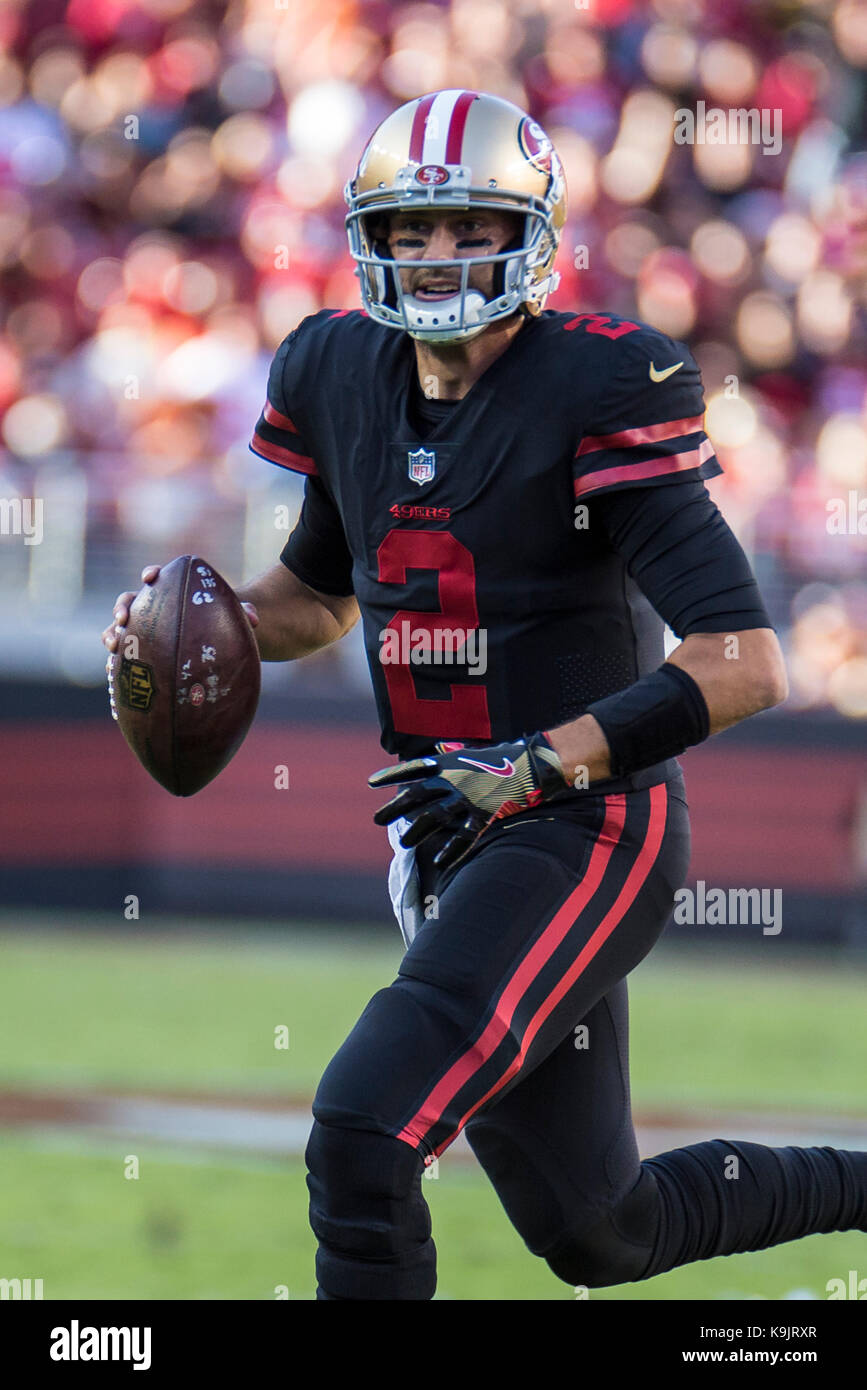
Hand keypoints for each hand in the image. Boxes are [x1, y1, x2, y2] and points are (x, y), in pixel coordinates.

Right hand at [101, 565, 258, 658]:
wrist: (210, 641)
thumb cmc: (219, 623)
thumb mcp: (232, 617)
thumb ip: (242, 614)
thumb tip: (255, 620)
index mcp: (170, 592)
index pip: (157, 577)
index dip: (151, 574)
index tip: (151, 577)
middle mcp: (150, 609)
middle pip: (128, 601)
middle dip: (122, 607)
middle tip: (123, 618)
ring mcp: (141, 630)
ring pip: (119, 627)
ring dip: (112, 632)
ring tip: (114, 644)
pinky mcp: (138, 650)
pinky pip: (123, 653)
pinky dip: (116, 660)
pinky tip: (113, 671)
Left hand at [369, 732, 571, 870]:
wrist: (532, 763)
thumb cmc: (502, 757)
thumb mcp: (472, 752)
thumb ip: (453, 756)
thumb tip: (438, 751)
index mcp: (449, 762)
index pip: (413, 769)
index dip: (391, 775)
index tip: (372, 783)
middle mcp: (454, 779)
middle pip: (417, 795)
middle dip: (395, 808)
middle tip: (377, 819)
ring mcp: (468, 797)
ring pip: (434, 817)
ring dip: (417, 831)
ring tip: (403, 843)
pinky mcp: (484, 813)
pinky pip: (464, 835)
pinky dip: (451, 849)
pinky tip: (439, 860)